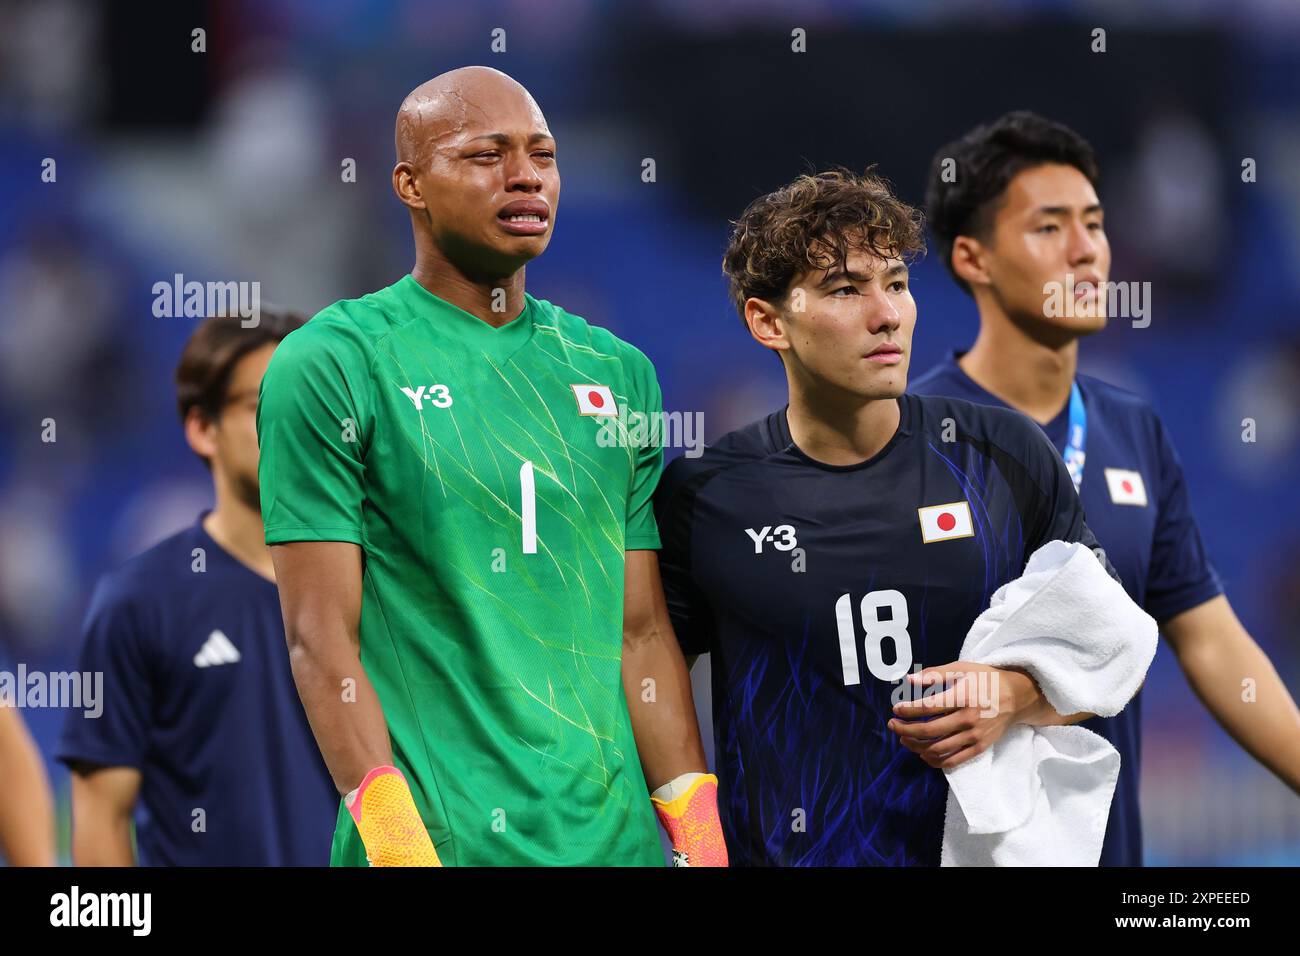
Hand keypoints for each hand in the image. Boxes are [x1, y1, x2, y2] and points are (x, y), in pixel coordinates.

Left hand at [887, 661, 1043, 769]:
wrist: (1016, 697)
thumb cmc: (986, 679)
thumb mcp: (962, 669)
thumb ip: (935, 674)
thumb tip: (909, 680)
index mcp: (962, 697)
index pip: (927, 707)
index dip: (907, 710)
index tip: (895, 709)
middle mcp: (968, 719)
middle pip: (928, 731)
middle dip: (905, 729)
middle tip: (892, 725)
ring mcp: (974, 736)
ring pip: (938, 748)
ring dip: (915, 746)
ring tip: (904, 739)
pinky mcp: (979, 747)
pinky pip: (953, 760)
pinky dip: (934, 760)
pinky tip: (923, 753)